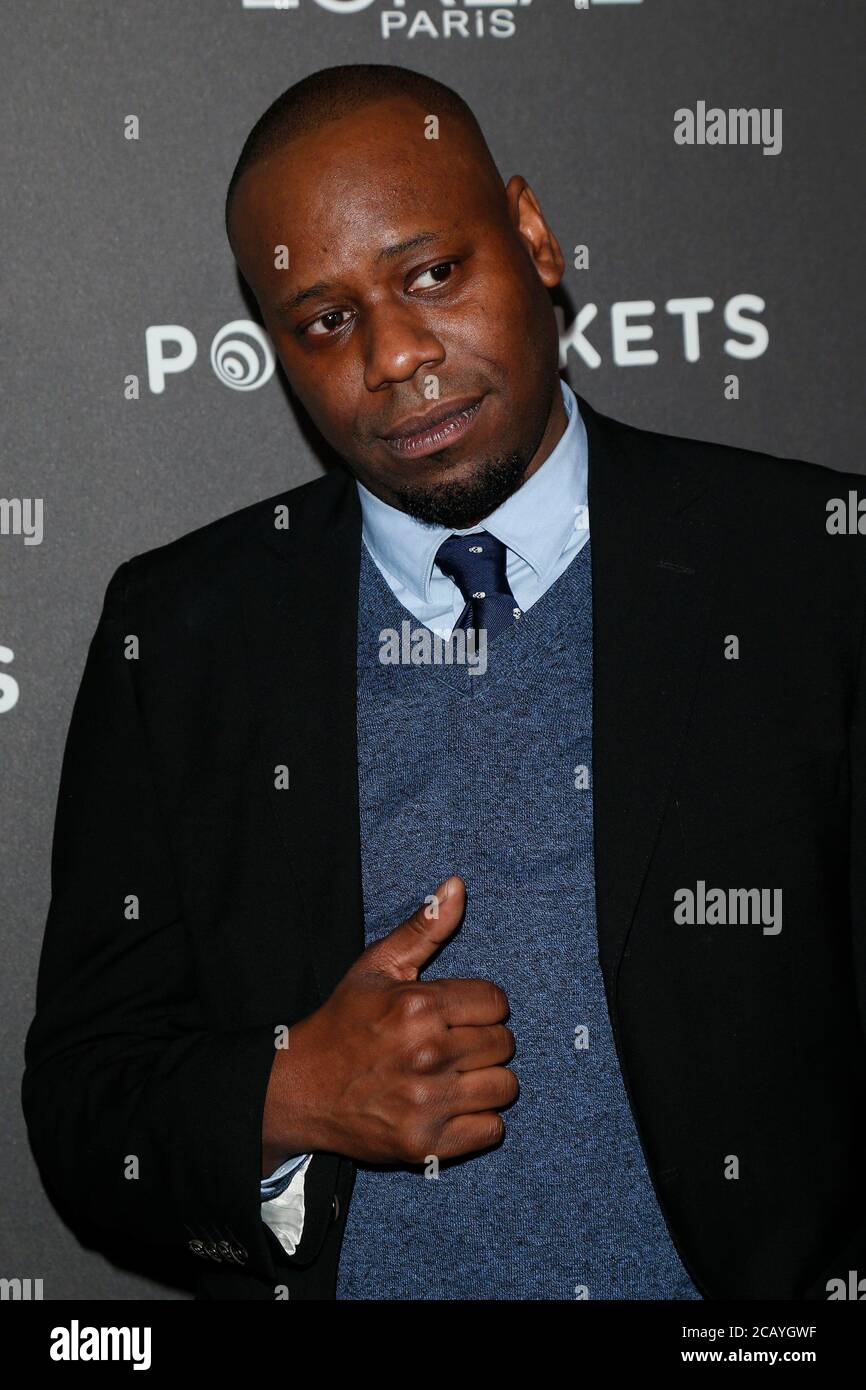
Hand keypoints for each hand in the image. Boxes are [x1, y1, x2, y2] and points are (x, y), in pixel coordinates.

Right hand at [261, 876, 516, 1169]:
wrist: (298, 1088)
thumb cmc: (342, 1022)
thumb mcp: (376, 967)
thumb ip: (424, 927)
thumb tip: (459, 885)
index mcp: (418, 1006)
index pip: (497, 1002)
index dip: (480, 1005)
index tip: (456, 1013)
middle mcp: (427, 1054)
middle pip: (504, 1044)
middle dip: (482, 1040)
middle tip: (451, 1044)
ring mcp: (427, 1102)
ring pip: (505, 1087)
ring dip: (487, 1080)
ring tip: (456, 1074)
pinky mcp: (426, 1144)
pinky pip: (491, 1130)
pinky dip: (479, 1120)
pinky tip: (452, 1105)